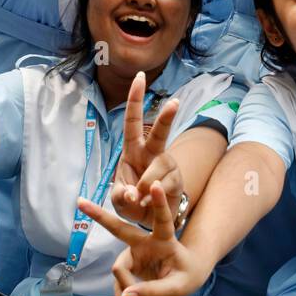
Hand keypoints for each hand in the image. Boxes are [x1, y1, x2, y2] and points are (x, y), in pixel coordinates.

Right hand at [78, 183, 208, 295]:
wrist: (187, 275)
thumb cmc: (188, 274)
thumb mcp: (178, 287)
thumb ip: (153, 291)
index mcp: (164, 240)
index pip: (162, 219)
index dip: (159, 203)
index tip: (156, 184)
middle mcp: (146, 242)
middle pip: (120, 228)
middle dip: (99, 215)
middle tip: (80, 201)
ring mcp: (135, 253)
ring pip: (119, 268)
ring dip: (123, 286)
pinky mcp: (130, 266)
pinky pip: (120, 282)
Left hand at [110, 73, 183, 223]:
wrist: (151, 219)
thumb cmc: (132, 201)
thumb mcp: (118, 199)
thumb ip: (121, 195)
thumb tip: (132, 194)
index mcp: (133, 150)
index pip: (132, 121)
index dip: (135, 99)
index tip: (140, 76)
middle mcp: (152, 154)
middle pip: (160, 133)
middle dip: (167, 118)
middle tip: (175, 103)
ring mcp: (167, 166)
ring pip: (159, 168)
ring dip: (145, 185)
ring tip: (138, 199)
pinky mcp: (176, 180)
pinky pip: (165, 186)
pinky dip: (153, 198)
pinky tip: (150, 204)